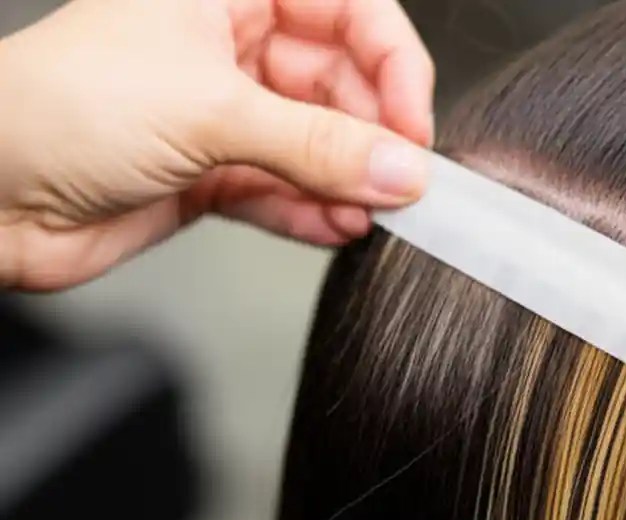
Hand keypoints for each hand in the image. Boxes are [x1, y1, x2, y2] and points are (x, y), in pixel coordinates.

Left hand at [0, 0, 433, 290]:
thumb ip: (317, 145)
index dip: (390, 63)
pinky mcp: (215, 173)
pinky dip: (315, 214)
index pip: (347, 9)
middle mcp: (231, 45)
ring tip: (370, 216)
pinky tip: (335, 232)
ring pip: (320, 143)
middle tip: (400, 184)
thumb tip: (401, 168)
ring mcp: (225, 113)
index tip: (410, 125)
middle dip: (373, 136)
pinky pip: (289, 190)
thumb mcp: (208, 111)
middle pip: (342, 82)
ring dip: (349, 183)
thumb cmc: (56, 108)